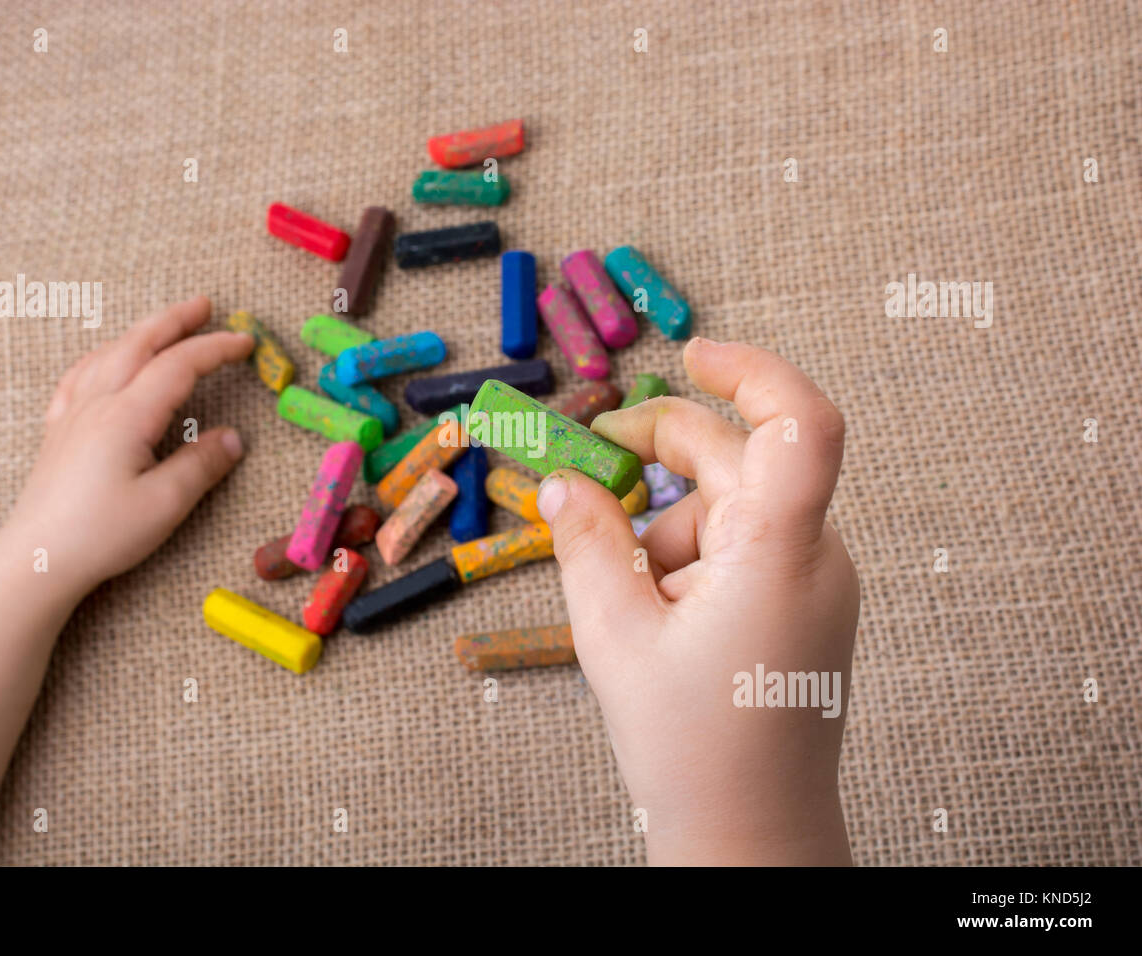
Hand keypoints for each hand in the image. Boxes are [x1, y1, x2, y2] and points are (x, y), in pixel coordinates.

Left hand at [8, 295, 253, 594]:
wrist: (37, 557)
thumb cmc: (100, 534)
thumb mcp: (164, 504)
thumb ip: (201, 465)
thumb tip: (232, 438)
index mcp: (127, 416)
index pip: (178, 366)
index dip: (214, 349)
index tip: (246, 343)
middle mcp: (97, 404)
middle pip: (137, 344)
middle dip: (173, 321)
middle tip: (203, 305)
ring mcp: (72, 415)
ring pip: (107, 355)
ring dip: (139, 333)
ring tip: (162, 326)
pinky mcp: (58, 433)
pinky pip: (79, 377)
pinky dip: (100, 357)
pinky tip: (104, 362)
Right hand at [535, 338, 859, 864]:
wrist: (752, 835)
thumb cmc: (693, 748)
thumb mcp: (615, 637)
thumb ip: (585, 543)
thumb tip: (561, 482)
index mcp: (780, 554)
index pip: (802, 426)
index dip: (752, 370)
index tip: (690, 355)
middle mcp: (813, 556)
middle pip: (739, 463)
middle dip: (660, 455)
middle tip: (589, 464)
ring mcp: (813, 582)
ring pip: (729, 510)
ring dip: (664, 530)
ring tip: (625, 603)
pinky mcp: (802, 605)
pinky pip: (741, 548)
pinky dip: (687, 559)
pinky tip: (654, 615)